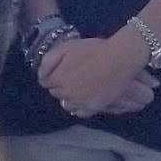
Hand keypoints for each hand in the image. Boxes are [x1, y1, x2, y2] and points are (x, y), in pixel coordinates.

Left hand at [37, 32, 157, 117]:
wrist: (119, 59)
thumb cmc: (93, 50)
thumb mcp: (65, 47)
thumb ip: (48, 62)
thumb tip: (41, 75)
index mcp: (57, 79)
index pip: (45, 81)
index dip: (52, 73)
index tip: (61, 67)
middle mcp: (66, 94)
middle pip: (56, 92)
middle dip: (60, 84)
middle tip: (73, 73)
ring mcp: (80, 103)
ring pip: (66, 104)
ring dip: (69, 96)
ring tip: (79, 86)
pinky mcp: (93, 108)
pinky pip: (80, 112)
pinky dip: (79, 106)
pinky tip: (85, 98)